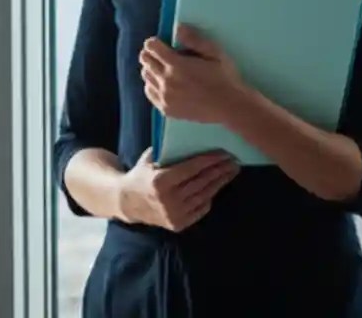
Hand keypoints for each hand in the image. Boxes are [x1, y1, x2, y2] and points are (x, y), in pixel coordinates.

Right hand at [116, 148, 239, 230]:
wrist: (127, 203)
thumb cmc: (141, 175)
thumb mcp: (149, 159)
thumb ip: (167, 151)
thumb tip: (191, 137)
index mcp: (160, 181)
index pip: (191, 169)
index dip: (209, 160)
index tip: (224, 153)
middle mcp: (168, 200)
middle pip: (201, 182)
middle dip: (220, 170)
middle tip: (234, 161)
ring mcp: (174, 214)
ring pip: (204, 195)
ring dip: (220, 183)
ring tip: (231, 172)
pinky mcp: (179, 224)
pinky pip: (201, 209)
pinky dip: (210, 197)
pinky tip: (218, 185)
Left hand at [139, 24, 248, 124]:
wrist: (229, 107)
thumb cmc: (224, 77)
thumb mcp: (214, 53)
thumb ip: (194, 39)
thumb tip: (177, 28)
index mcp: (176, 65)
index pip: (151, 47)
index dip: (155, 42)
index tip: (162, 43)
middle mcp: (166, 81)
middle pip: (145, 60)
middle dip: (152, 54)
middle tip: (163, 55)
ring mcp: (165, 97)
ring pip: (145, 77)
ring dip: (152, 70)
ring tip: (165, 70)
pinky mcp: (166, 109)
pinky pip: (150, 93)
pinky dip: (153, 86)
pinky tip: (165, 84)